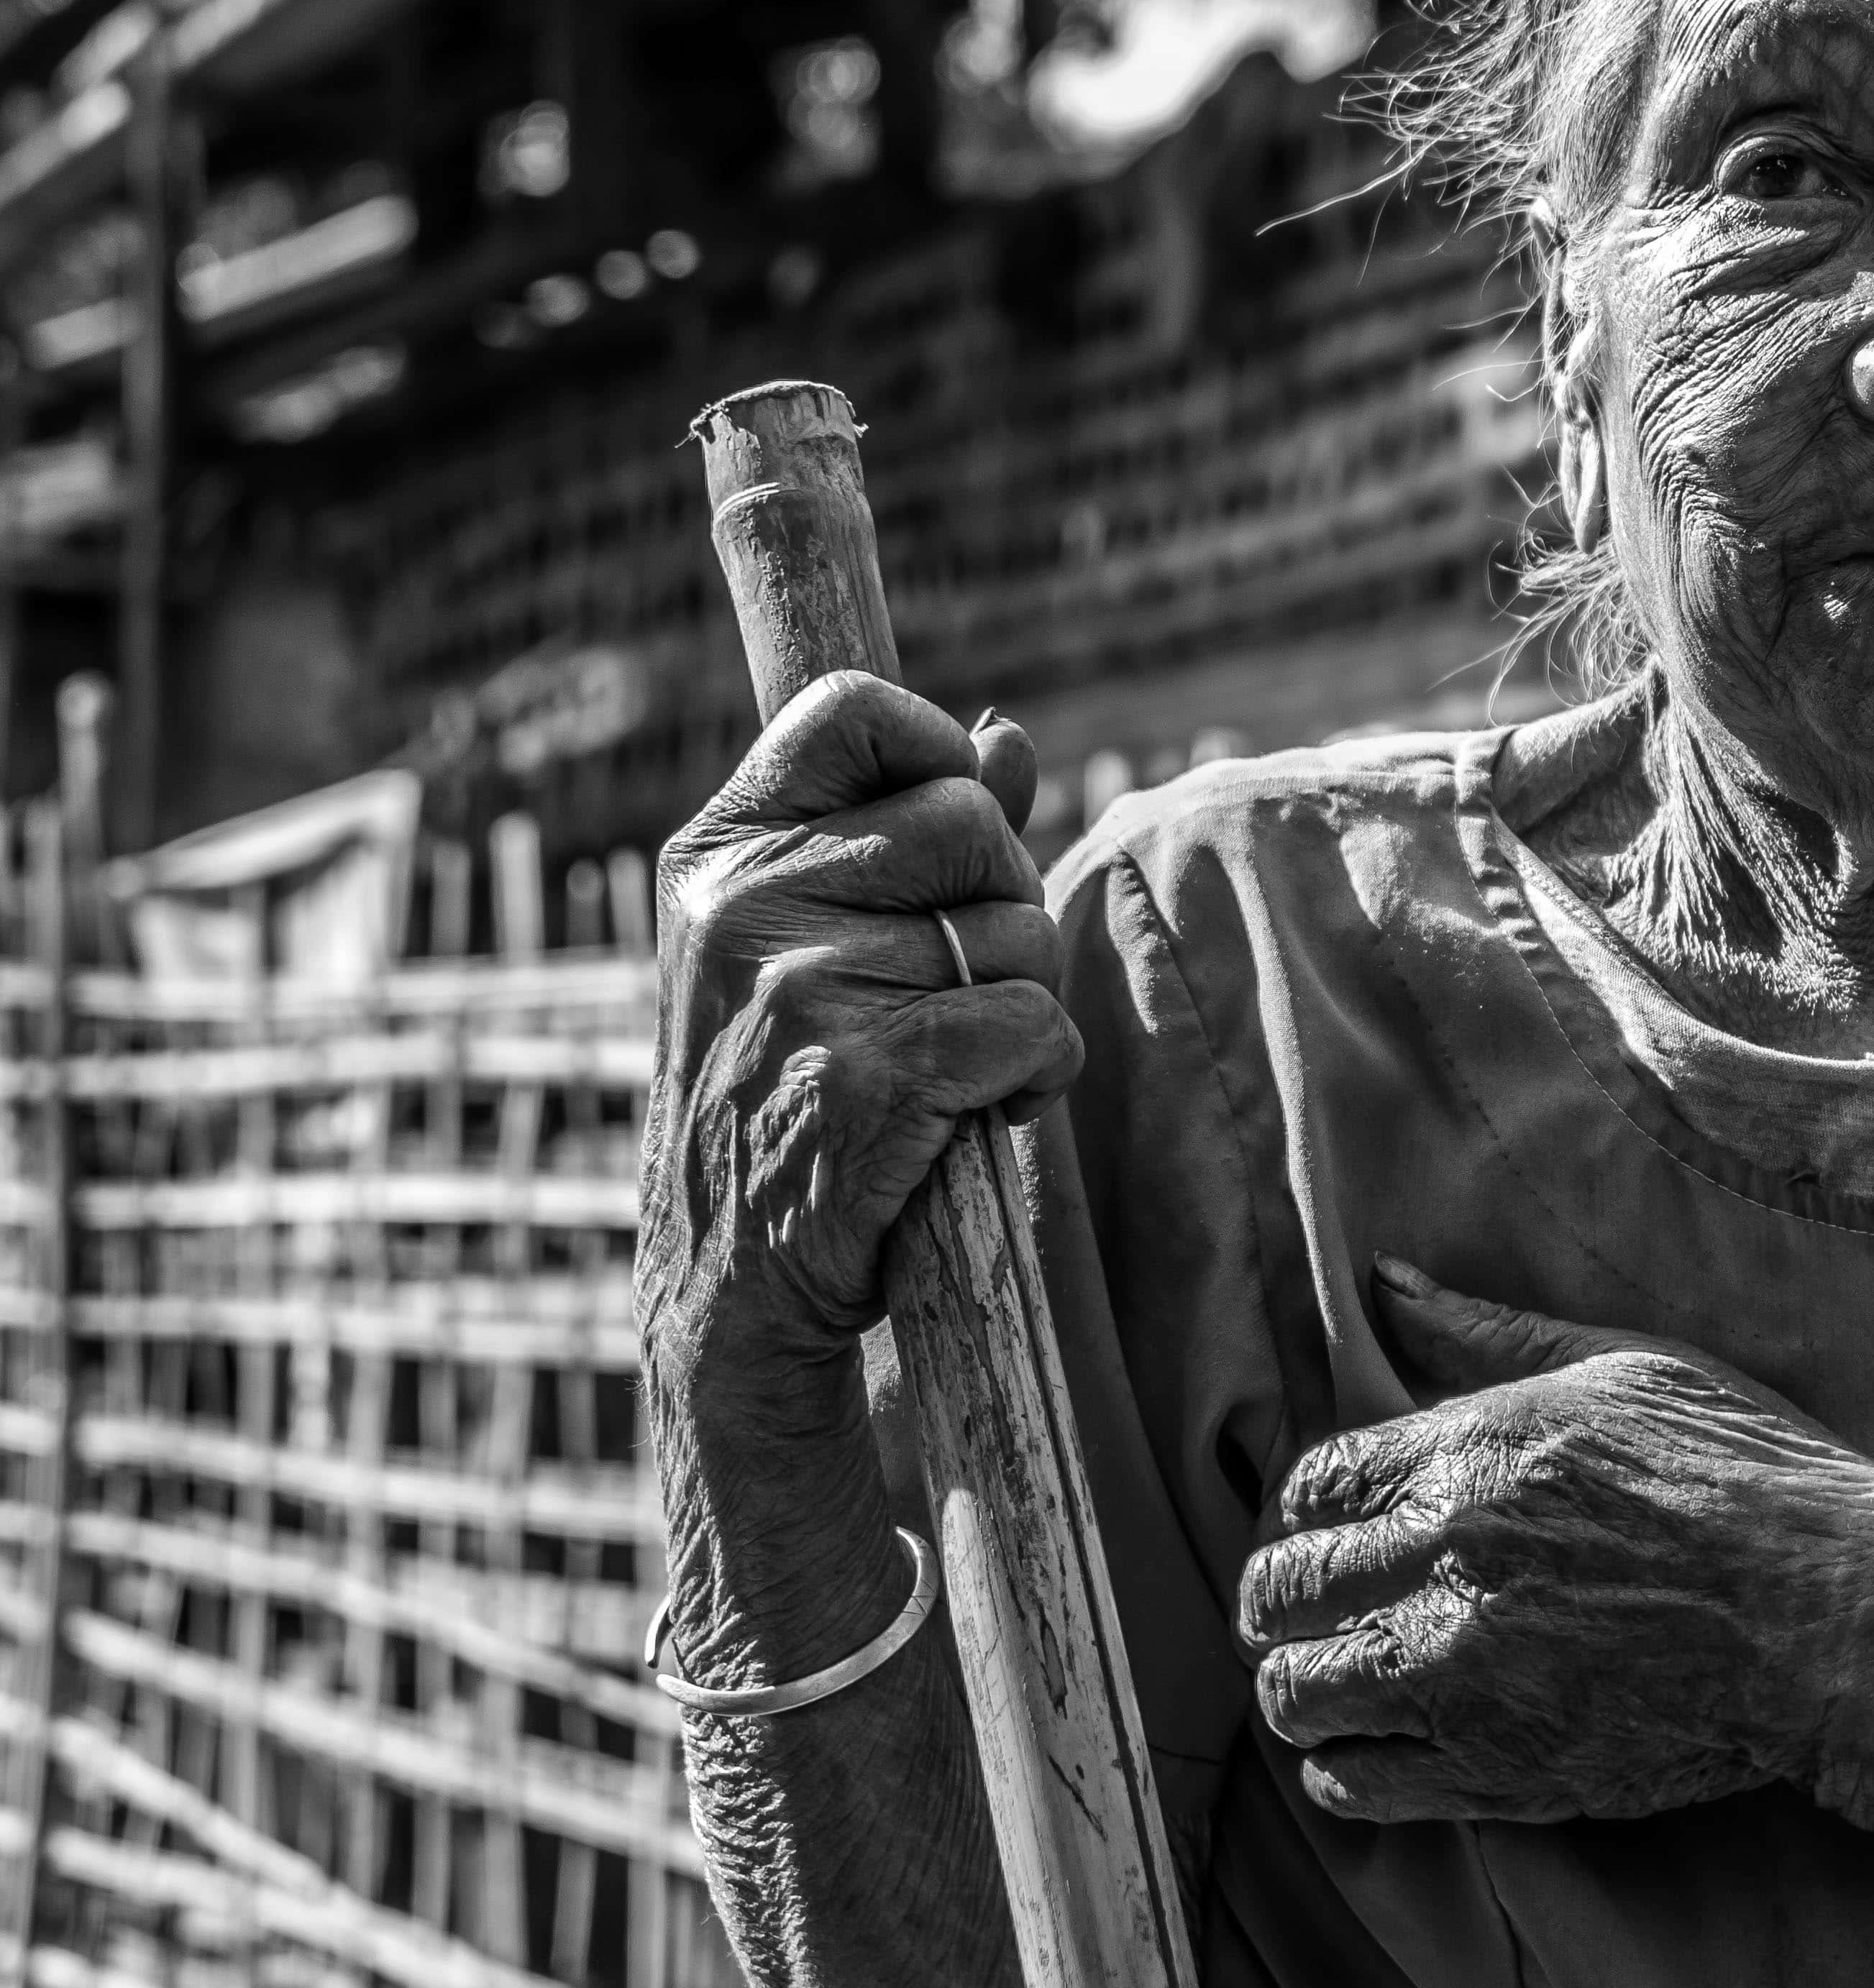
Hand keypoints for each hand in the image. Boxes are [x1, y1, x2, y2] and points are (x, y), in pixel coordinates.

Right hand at [638, 673, 1082, 1405]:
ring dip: (1021, 1002)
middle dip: (1001, 904)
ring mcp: (802, 987)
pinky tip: (980, 1113)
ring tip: (950, 1063)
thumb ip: (907, 832)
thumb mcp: (810, 943)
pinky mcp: (873, 1073)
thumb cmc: (789, 1092)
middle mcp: (746, 905)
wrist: (729, 1279)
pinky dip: (1038, 1076)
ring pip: (1016, 930)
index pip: (852, 708)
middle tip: (955, 987)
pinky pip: (1034, 1023)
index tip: (940, 847)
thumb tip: (1006, 735)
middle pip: (971, 822)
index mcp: (720, 854)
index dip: (933, 755)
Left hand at [1238, 1259, 1873, 1825]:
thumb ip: (1490, 1334)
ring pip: (1296, 1694)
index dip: (1317, 1506)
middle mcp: (1444, 1561)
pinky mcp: (1491, 1771)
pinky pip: (1353, 1784)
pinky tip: (1385, 1742)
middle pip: (1283, 1588)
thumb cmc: (1747, 1475)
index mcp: (1469, 1453)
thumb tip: (1384, 1281)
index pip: (1316, 1482)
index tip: (1343, 1524)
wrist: (1831, 1613)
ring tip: (1347, 1678)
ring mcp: (1460, 1675)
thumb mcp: (1625, 1367)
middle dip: (1286, 1596)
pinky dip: (1346, 1767)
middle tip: (1320, 1606)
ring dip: (1305, 1683)